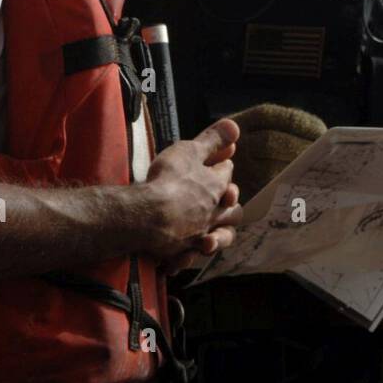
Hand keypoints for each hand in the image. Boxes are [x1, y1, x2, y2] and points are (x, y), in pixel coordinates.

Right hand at [142, 118, 243, 262]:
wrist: (147, 216)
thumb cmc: (168, 180)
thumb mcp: (190, 150)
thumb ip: (212, 140)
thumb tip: (234, 126)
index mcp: (217, 187)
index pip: (227, 173)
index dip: (222, 164)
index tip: (218, 159)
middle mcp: (213, 212)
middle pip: (233, 211)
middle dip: (230, 205)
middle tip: (224, 199)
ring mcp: (199, 233)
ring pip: (219, 238)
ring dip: (218, 235)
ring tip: (211, 234)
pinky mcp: (182, 251)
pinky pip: (189, 256)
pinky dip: (186, 256)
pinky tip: (181, 255)